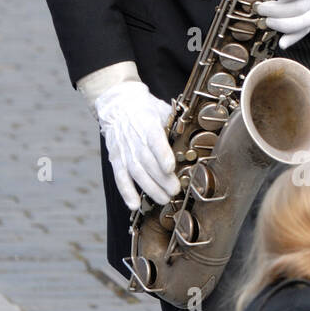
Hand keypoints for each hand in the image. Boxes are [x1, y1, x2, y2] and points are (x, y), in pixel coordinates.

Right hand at [94, 80, 180, 209]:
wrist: (118, 106)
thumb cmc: (145, 110)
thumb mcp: (162, 110)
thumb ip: (176, 123)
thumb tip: (193, 135)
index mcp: (148, 124)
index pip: (154, 140)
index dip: (162, 155)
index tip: (170, 168)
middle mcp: (135, 139)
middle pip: (148, 162)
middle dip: (162, 179)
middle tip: (175, 190)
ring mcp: (124, 151)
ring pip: (136, 173)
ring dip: (150, 188)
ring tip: (163, 199)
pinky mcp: (116, 160)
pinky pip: (120, 178)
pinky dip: (126, 192)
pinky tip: (134, 204)